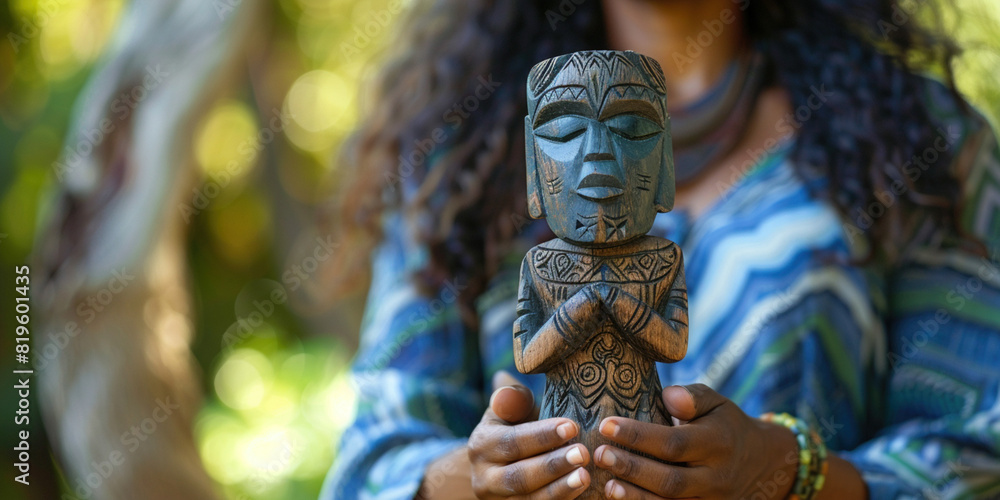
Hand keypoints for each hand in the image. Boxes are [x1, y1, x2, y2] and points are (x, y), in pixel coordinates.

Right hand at [467, 371, 592, 498]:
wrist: (500, 466)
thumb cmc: (515, 427)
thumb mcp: (508, 410)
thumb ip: (510, 398)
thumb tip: (503, 380)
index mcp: (481, 445)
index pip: (511, 442)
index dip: (541, 436)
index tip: (572, 427)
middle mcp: (484, 479)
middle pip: (518, 477)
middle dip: (552, 466)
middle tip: (583, 454)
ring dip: (559, 490)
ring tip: (586, 477)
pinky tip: (585, 494)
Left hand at [593, 384, 798, 498]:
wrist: (762, 462)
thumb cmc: (726, 425)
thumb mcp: (717, 403)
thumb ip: (693, 397)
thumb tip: (669, 395)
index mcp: (718, 443)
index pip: (674, 442)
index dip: (639, 436)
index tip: (607, 425)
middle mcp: (716, 476)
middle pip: (670, 479)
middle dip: (632, 468)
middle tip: (599, 455)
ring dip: (636, 496)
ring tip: (607, 485)